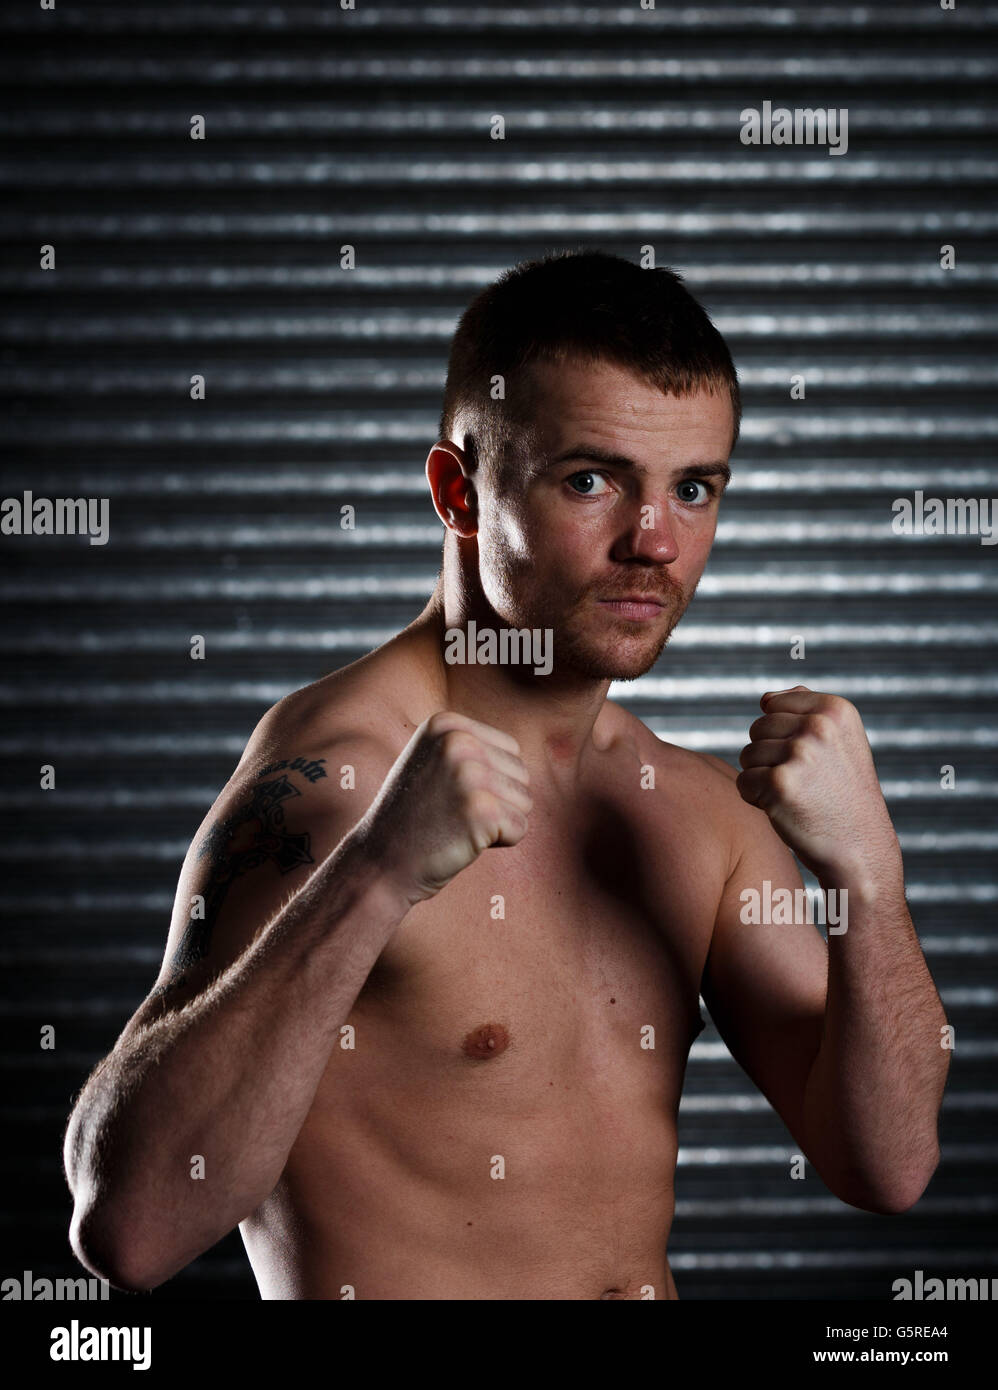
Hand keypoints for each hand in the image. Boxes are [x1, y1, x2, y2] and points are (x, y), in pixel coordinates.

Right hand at [354, 710, 531, 906]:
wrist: (379, 862)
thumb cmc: (413, 816)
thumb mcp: (432, 761)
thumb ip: (470, 746)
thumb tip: (521, 751)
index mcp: (446, 723)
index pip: (510, 749)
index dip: (490, 780)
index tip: (449, 793)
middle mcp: (458, 740)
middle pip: (521, 773)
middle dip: (497, 801)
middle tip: (452, 814)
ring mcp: (470, 773)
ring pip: (524, 801)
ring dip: (498, 822)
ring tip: (456, 825)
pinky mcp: (482, 809)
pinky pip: (520, 828)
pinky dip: (500, 842)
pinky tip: (463, 841)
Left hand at [736, 686, 902, 886]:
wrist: (861, 849)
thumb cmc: (843, 795)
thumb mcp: (841, 741)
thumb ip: (808, 710)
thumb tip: (767, 697)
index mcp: (836, 708)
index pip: (772, 704)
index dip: (781, 735)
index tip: (811, 759)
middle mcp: (819, 725)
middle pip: (757, 728)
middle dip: (769, 757)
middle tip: (804, 782)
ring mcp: (800, 753)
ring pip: (747, 755)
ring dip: (762, 778)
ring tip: (798, 796)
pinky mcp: (780, 783)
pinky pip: (743, 782)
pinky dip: (756, 800)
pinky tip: (786, 810)